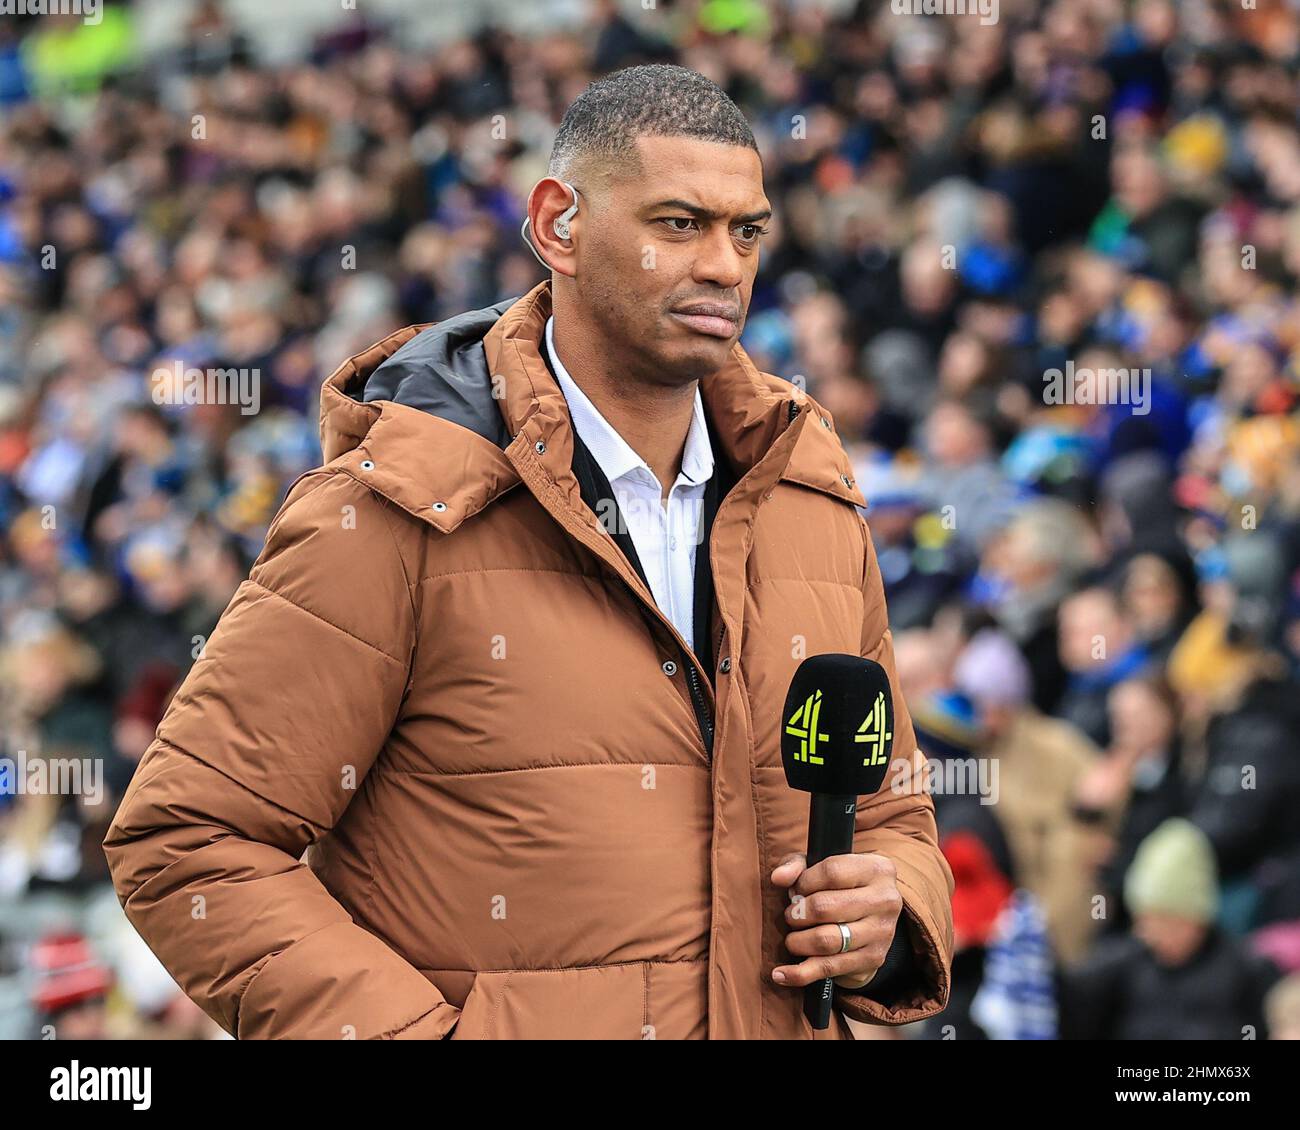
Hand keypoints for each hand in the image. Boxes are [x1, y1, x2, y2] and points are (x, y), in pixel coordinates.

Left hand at [769, 851, 902, 990]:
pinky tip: (781, 975)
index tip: (794, 891)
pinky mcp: (873, 958)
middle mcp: (884, 899)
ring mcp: (881, 931)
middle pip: (825, 907)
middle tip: (791, 916)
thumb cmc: (841, 885)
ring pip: (827, 941)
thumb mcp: (821, 865)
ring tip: (792, 939)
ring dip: (798, 942)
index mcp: (876, 869)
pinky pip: (830, 968)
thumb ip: (797, 865)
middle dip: (797, 914)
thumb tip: (778, 878)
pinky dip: (800, 973)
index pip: (831, 872)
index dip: (804, 882)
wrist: (873, 916)